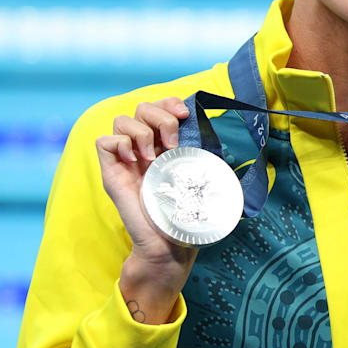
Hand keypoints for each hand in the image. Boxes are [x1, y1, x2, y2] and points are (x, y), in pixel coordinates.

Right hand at [95, 98, 199, 323]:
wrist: (168, 244)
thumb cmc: (187, 215)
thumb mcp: (205, 182)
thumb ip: (211, 161)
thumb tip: (244, 146)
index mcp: (165, 145)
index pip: (160, 107)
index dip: (169, 103)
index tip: (185, 115)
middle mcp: (144, 148)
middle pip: (141, 108)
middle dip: (160, 116)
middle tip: (173, 144)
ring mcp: (126, 159)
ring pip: (121, 120)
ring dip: (141, 132)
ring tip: (154, 158)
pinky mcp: (111, 173)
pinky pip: (103, 141)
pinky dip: (120, 144)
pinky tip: (136, 162)